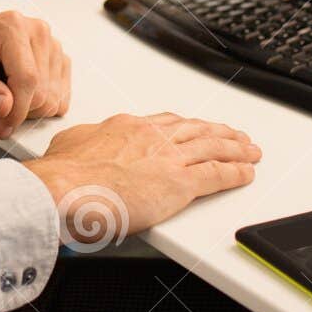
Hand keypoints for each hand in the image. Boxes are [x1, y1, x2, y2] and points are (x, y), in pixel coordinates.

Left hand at [0, 10, 70, 139]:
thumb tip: (4, 107)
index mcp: (12, 27)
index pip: (27, 78)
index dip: (17, 111)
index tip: (2, 128)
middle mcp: (38, 31)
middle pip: (43, 92)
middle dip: (20, 111)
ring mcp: (53, 45)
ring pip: (54, 98)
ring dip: (30, 109)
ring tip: (7, 94)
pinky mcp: (61, 60)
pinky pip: (61, 98)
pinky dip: (42, 106)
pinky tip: (22, 94)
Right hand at [22, 110, 260, 241]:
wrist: (64, 189)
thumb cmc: (61, 176)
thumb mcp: (68, 145)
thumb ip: (83, 142)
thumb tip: (78, 143)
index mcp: (126, 127)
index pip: (165, 123)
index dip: (185, 125)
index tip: (194, 127)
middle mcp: (152, 137)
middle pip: (195, 130)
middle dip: (218, 133)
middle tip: (234, 135)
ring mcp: (168, 158)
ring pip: (212, 148)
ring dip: (236, 149)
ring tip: (250, 151)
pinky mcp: (179, 184)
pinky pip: (217, 175)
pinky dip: (236, 173)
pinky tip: (246, 173)